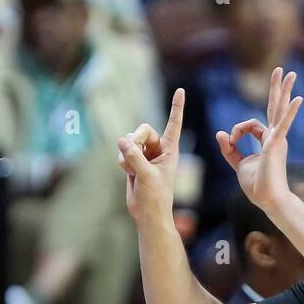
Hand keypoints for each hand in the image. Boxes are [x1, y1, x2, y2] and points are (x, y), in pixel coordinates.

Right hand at [117, 87, 185, 224]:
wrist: (147, 213)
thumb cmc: (155, 197)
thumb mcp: (147, 175)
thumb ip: (134, 156)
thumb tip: (121, 140)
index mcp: (170, 150)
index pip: (174, 124)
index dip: (177, 107)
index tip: (181, 90)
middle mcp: (158, 149)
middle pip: (143, 129)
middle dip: (134, 139)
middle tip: (131, 152)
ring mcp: (145, 154)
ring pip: (129, 141)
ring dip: (127, 155)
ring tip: (134, 171)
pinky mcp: (134, 161)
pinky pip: (122, 152)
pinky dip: (122, 162)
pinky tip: (130, 174)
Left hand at [215, 66, 302, 212]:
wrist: (268, 200)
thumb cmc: (257, 186)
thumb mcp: (238, 164)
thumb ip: (228, 148)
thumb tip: (220, 133)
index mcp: (266, 141)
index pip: (249, 125)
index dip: (236, 131)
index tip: (229, 143)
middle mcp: (275, 137)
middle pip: (274, 107)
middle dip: (276, 88)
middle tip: (281, 70)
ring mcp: (278, 139)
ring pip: (280, 110)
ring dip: (284, 91)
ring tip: (290, 74)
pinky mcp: (277, 145)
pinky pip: (284, 124)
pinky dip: (290, 112)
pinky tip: (297, 99)